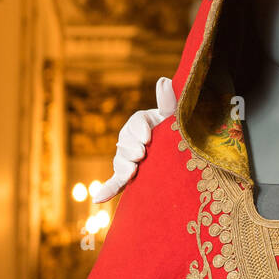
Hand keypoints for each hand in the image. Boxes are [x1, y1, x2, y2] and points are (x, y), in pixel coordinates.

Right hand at [92, 77, 176, 202]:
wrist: (180, 155)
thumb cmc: (177, 131)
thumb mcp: (175, 116)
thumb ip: (168, 101)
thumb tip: (163, 79)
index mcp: (141, 121)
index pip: (137, 121)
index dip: (140, 129)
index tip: (148, 137)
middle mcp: (130, 138)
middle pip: (125, 141)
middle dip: (131, 148)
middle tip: (142, 154)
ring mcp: (127, 158)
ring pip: (120, 161)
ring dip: (123, 167)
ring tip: (132, 172)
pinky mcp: (127, 175)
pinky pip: (114, 182)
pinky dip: (106, 190)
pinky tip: (98, 199)